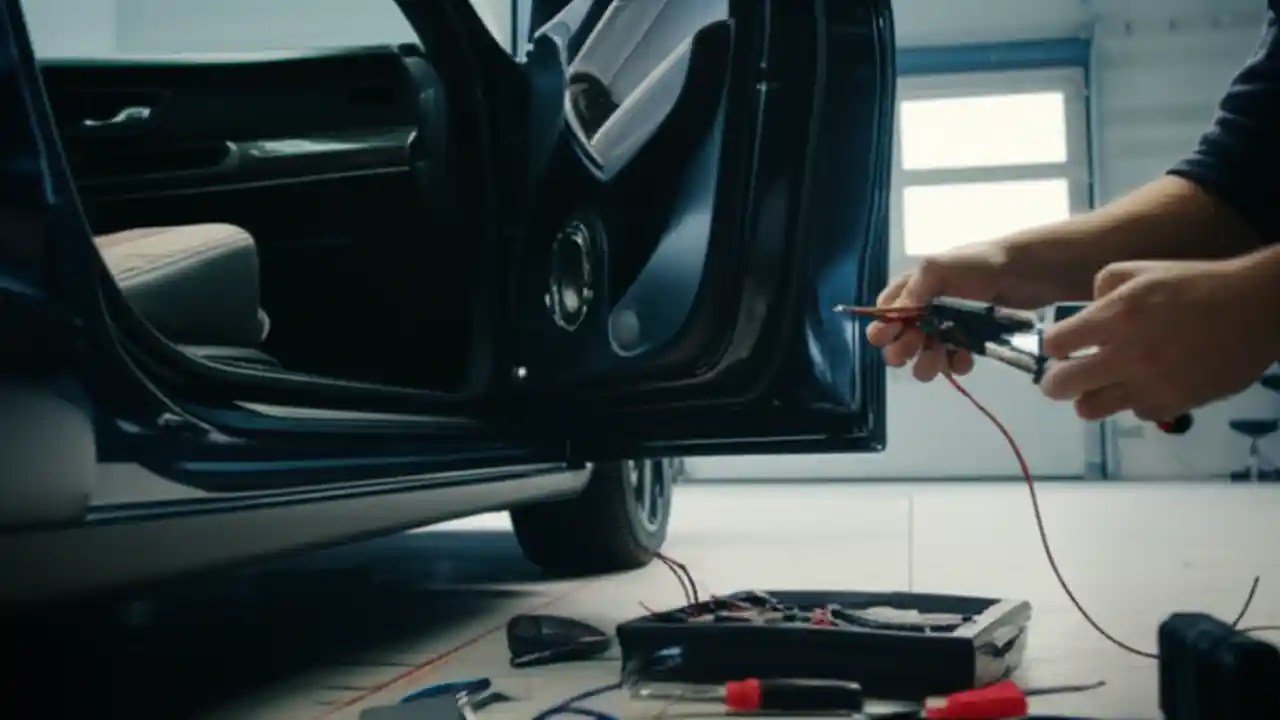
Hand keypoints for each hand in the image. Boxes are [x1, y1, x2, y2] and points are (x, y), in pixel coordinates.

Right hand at [866, 243, 1022, 381]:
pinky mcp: (968, 340)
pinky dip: (954, 365)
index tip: (891, 337)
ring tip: (941, 359)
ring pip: (924, 356)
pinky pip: (952, 361)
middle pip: (900, 340)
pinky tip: (965, 360)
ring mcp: (947, 327)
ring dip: (927, 363)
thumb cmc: (979, 265)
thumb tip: (890, 317)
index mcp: (912, 288)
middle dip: (904, 349)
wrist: (1026, 272)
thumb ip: (911, 292)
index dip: (883, 329)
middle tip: (917, 347)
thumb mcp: (938, 269)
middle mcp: (925, 309)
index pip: (884, 314)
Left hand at [1040, 254, 1279, 421]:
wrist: (1255, 309)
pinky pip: (1134, 412)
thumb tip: (1084, 314)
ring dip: (1090, 397)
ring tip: (1103, 384)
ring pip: (1090, 408)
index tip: (1065, 345)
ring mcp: (1149, 384)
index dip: (1056, 345)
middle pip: (1060, 386)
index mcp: (1115, 316)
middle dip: (1056, 381)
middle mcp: (1126, 355)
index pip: (1054, 345)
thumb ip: (1101, 288)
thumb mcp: (1141, 270)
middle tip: (1065, 376)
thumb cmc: (1196, 284)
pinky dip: (1134, 401)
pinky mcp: (1173, 404)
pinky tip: (1147, 384)